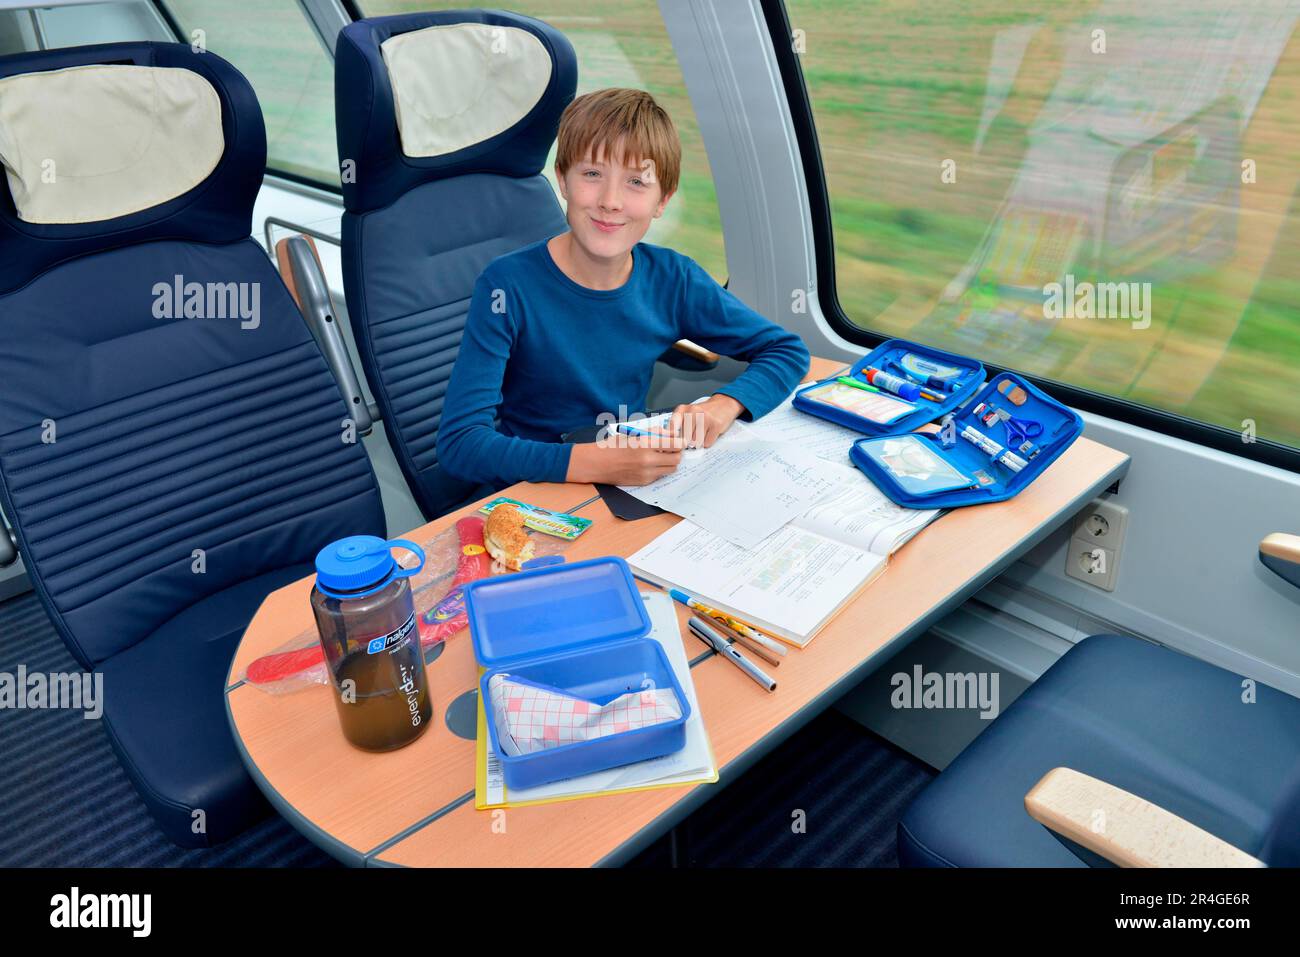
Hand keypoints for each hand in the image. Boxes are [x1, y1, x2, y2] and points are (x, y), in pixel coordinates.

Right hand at [565, 435, 686, 485]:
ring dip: (670, 462)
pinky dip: (659, 469)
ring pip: (671, 469)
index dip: (680, 442)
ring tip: (661, 456)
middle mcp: (648, 460)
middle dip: (677, 453)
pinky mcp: (643, 481)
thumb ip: (655, 432)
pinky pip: (660, 475)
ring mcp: (646, 473)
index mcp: (645, 443)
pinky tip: (649, 464)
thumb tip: (671, 433)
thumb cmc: (612, 445)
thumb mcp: (634, 433)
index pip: (676, 444)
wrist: (597, 463)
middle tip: (671, 449)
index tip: (678, 440)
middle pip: (677, 459)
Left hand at [669, 393, 745, 447]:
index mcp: (683, 409)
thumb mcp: (687, 413)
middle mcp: (693, 412)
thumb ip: (677, 424)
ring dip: (699, 442)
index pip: (672, 426)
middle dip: (688, 441)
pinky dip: (708, 442)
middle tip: (693, 436)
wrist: (724, 404)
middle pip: (684, 438)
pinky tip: (709, 433)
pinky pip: (707, 443)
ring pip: (696, 442)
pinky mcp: (716, 425)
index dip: (672, 438)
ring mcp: (705, 418)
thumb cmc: (704, 412)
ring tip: (702, 433)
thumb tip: (672, 442)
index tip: (674, 444)